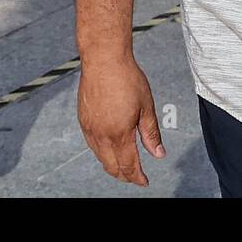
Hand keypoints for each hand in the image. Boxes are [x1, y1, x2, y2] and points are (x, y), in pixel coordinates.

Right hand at [78, 52, 165, 186]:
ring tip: (124, 163)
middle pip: (112, 167)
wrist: (104, 60)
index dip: (137, 177)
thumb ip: (151, 134)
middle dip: (124, 175)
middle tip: (136, 176)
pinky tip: (110, 147)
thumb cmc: (126, 78)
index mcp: (119, 134)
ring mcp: (89, 128)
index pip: (128, 166)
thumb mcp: (146, 107)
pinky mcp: (83, 120)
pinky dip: (102, 152)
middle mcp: (101, 135)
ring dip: (112, 164)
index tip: (144, 181)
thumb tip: (158, 154)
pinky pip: (92, 145)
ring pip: (100, 157)